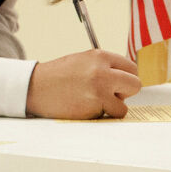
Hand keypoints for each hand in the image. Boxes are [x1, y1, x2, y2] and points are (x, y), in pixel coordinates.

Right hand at [26, 49, 140, 117]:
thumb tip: (126, 77)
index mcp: (100, 56)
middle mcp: (102, 70)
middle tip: (110, 94)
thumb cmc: (58, 76)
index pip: (131, 67)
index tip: (118, 84)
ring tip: (94, 101)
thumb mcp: (83, 61)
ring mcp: (99, 89)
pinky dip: (103, 115)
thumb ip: (105, 66)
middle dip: (125, 92)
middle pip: (135, 84)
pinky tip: (87, 108)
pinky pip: (112, 115)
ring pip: (125, 104)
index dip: (126, 78)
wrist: (35, 87)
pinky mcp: (94, 106)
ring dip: (113, 106)